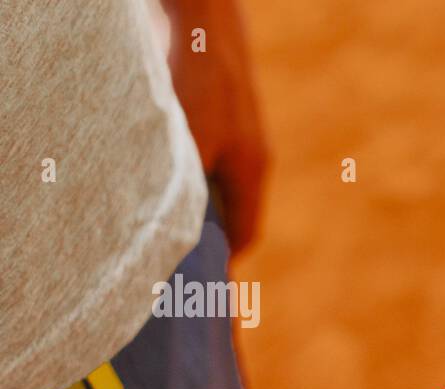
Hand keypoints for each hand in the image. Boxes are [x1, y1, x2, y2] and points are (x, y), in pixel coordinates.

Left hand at [162, 0, 267, 254]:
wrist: (204, 15)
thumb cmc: (195, 76)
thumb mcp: (187, 141)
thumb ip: (185, 191)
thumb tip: (177, 239)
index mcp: (252, 171)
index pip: (243, 234)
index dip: (219, 259)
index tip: (193, 277)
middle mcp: (252, 157)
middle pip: (232, 210)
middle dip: (206, 233)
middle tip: (173, 250)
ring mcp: (240, 134)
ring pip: (218, 183)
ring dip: (195, 200)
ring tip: (163, 211)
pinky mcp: (222, 112)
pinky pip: (209, 157)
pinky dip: (191, 171)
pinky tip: (163, 166)